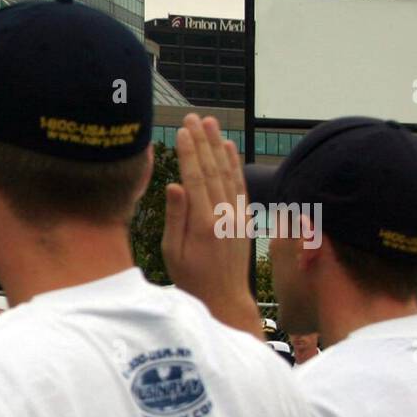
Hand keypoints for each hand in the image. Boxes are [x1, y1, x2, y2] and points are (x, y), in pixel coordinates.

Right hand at [163, 114, 261, 337]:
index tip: (182, 130)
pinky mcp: (243, 218)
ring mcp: (236, 215)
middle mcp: (223, 214)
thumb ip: (175, 217)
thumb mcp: (172, 253)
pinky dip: (235, 163)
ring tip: (212, 123)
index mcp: (202, 223)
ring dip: (219, 145)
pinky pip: (239, 184)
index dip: (189, 152)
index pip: (195, 177)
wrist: (225, 299)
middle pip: (213, 169)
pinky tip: (229, 148)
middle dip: (203, 141)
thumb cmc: (191, 279)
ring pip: (228, 172)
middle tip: (194, 117)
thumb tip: (175, 185)